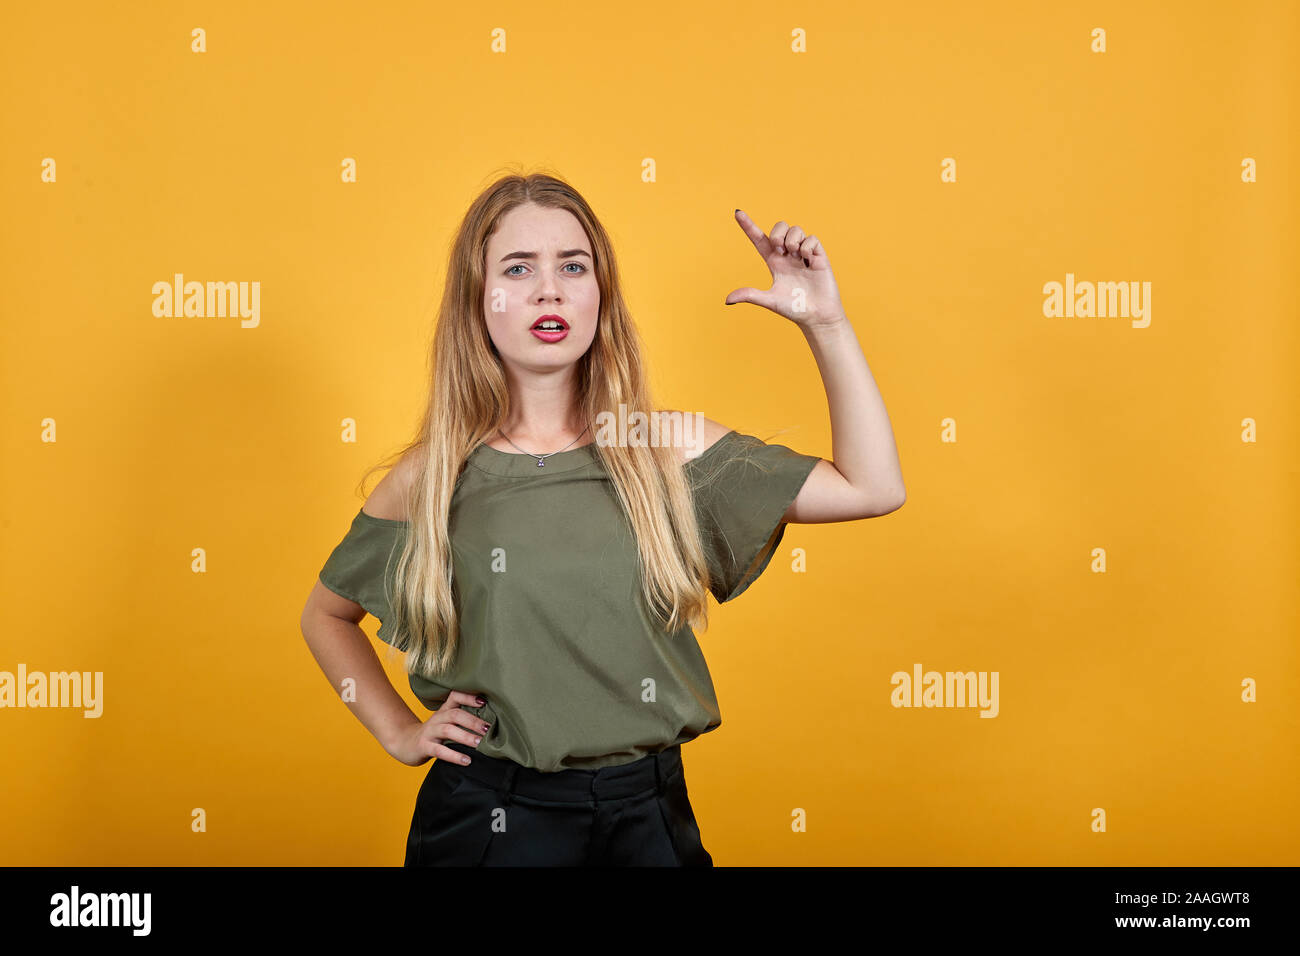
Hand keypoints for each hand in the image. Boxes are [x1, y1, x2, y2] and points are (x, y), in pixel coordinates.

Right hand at [387, 690, 491, 766]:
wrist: (405, 743)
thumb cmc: (433, 733)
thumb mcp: (446, 721)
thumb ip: (462, 718)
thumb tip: (491, 722)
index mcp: (444, 710)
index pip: (455, 696)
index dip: (469, 697)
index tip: (484, 702)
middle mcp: (437, 718)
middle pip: (455, 714)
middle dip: (473, 721)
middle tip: (488, 729)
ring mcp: (430, 732)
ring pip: (448, 730)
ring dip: (466, 736)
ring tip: (480, 744)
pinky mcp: (424, 746)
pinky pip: (439, 750)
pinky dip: (454, 755)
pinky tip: (466, 760)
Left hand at [724, 209, 846, 329]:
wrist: (818, 316)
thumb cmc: (794, 309)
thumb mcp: (769, 301)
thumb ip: (750, 296)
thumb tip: (727, 300)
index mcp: (774, 262)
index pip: (759, 239)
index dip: (748, 226)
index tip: (738, 213)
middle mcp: (787, 255)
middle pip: (779, 227)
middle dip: (777, 233)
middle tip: (780, 250)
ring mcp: (803, 254)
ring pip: (795, 229)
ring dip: (792, 240)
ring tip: (796, 257)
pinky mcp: (818, 256)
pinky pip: (811, 238)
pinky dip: (807, 247)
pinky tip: (808, 261)